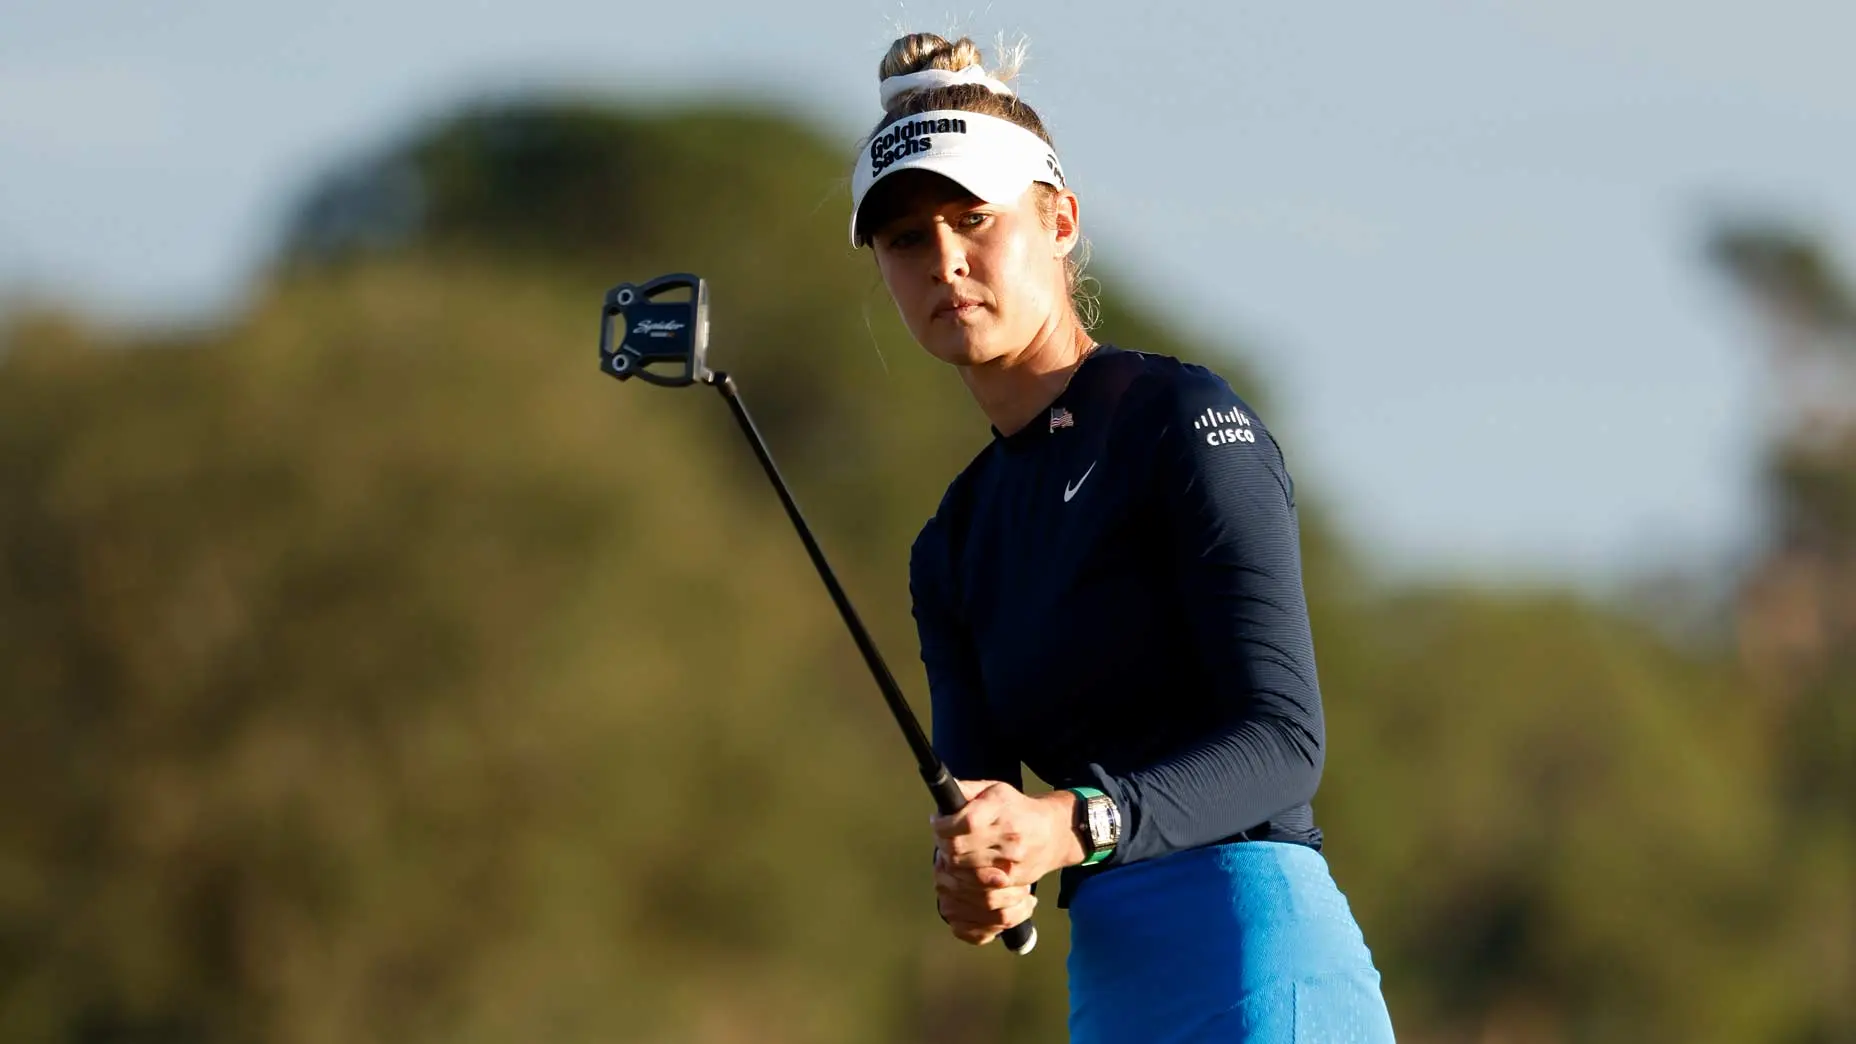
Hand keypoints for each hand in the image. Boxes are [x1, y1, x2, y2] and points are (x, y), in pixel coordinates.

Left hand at [929, 779, 1086, 944]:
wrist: (1054, 833)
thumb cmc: (1018, 808)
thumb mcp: (995, 790)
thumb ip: (967, 790)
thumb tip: (943, 794)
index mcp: (1002, 808)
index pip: (965, 822)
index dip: (943, 825)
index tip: (937, 823)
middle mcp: (1009, 834)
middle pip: (959, 848)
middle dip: (942, 844)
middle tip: (941, 838)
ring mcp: (1012, 860)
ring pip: (965, 871)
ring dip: (951, 864)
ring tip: (952, 853)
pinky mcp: (1013, 880)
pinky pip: (978, 886)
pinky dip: (965, 879)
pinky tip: (964, 868)